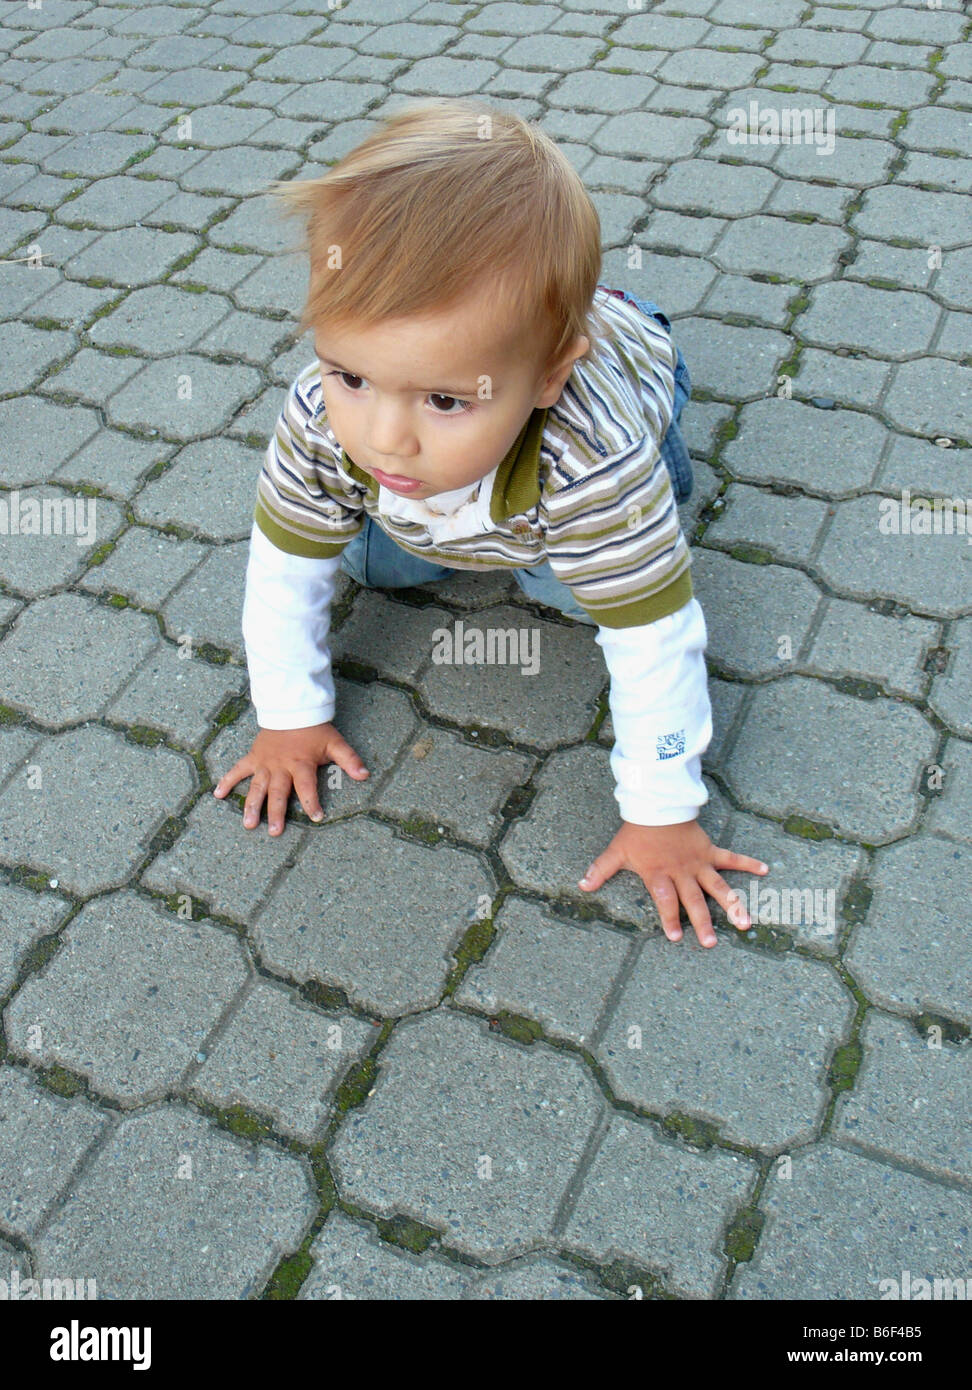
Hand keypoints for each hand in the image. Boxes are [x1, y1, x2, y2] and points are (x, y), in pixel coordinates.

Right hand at [212, 723, 368, 835]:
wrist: (291, 709)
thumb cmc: (314, 729)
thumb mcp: (335, 743)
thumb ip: (349, 760)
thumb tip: (365, 775)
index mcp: (301, 764)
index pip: (307, 787)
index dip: (312, 802)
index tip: (316, 817)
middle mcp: (281, 766)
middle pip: (278, 792)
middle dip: (276, 812)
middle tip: (274, 832)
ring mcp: (265, 763)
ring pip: (257, 787)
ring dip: (252, 805)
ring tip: (248, 824)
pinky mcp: (254, 758)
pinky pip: (238, 770)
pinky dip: (227, 781)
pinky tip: (218, 795)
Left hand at [578, 818, 767, 947]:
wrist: (657, 804)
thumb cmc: (637, 831)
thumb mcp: (617, 851)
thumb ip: (601, 870)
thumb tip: (582, 885)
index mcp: (660, 875)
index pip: (665, 901)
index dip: (670, 919)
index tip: (676, 937)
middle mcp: (682, 872)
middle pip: (694, 901)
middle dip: (702, 923)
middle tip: (711, 943)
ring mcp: (698, 862)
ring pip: (717, 887)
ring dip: (732, 904)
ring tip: (745, 923)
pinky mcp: (709, 850)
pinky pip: (731, 857)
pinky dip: (748, 862)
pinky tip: (765, 870)